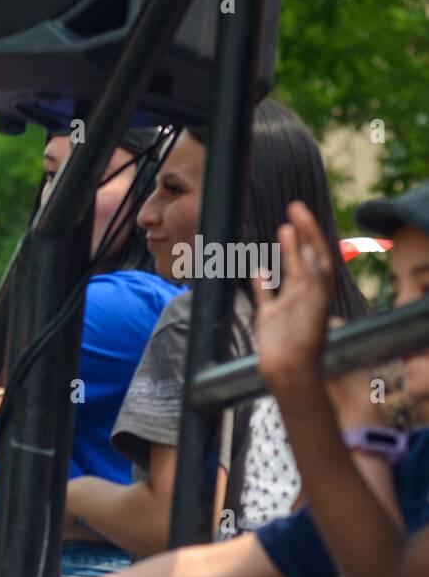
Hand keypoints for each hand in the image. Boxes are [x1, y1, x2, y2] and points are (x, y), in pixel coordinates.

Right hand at [251, 201, 334, 395]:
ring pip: (287, 271)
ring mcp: (288, 304)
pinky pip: (266, 295)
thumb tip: (299, 241)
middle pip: (306, 256)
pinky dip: (262, 281)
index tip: (298, 209)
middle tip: (294, 207)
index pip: (318, 250)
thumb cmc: (303, 337)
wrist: (290, 369)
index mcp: (320, 288)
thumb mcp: (307, 297)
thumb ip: (303, 270)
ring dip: (285, 251)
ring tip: (282, 228)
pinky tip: (258, 268)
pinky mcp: (270, 317)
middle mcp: (307, 293)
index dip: (310, 229)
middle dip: (301, 232)